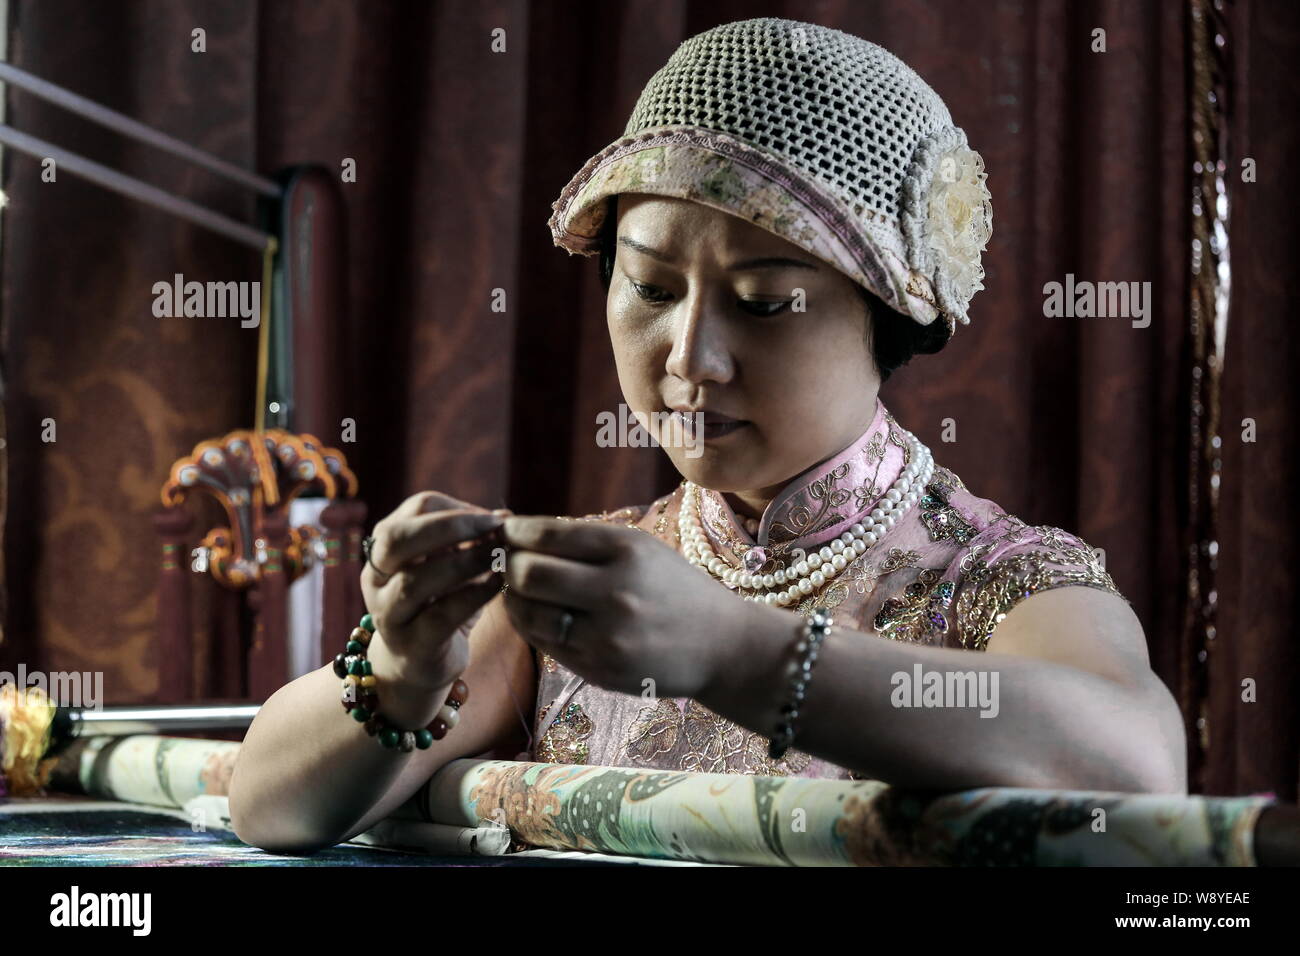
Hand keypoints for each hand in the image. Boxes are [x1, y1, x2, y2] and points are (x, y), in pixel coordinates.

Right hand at [360, 491, 506, 701]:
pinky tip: (499, 584)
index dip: (460, 508)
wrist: (418, 666)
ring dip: (466, 561)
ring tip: (501, 554)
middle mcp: (376, 579)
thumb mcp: (450, 565)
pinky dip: (474, 595)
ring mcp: (388, 615)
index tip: (495, 519)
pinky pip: (441, 616)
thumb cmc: (439, 604)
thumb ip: (469, 541)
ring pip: (416, 581)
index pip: (417, 508)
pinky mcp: (411, 647)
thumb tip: (506, 516)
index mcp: (385, 548)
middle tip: (496, 527)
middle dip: (453, 526)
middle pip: (398, 538)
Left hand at [499, 515, 761, 698]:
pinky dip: (534, 627)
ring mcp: (607, 635)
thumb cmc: (676, 589)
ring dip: (514, 600)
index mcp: (628, 550)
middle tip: (509, 564)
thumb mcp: (643, 549)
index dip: (515, 532)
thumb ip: (587, 541)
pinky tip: (540, 617)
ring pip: (529, 614)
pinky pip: (546, 644)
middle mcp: (616, 591)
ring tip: (522, 592)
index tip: (506, 532)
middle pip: (528, 574)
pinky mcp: (600, 669)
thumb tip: (522, 534)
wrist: (723, 646)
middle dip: (510, 567)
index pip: (547, 535)